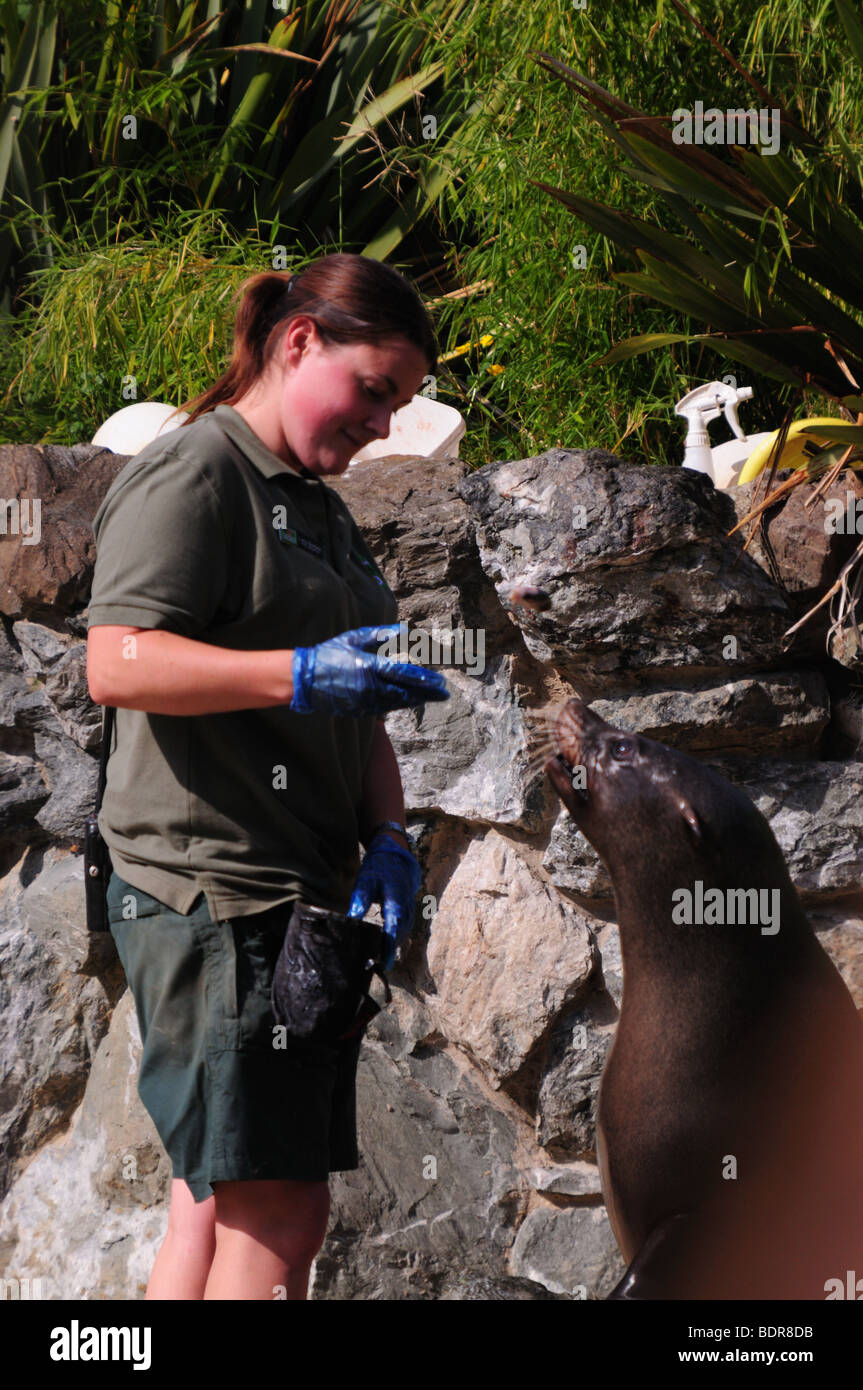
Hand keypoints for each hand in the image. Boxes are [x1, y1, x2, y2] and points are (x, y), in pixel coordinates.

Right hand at [290, 625, 449, 716]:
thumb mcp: (354, 638)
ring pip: (397, 703)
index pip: (403, 675)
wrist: (304, 679)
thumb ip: (380, 635)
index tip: (439, 681)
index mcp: (368, 667)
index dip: (424, 680)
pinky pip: (384, 709)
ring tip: (431, 697)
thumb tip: (405, 630)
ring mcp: (364, 702)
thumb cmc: (330, 653)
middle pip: (406, 693)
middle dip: (427, 694)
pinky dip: (399, 704)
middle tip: (444, 694)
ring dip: (415, 700)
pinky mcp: (359, 711)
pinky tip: (409, 700)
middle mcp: (369, 688)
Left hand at [347, 832, 421, 968]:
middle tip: (375, 965)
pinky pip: (404, 928)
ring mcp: (409, 908)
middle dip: (389, 951)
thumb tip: (352, 918)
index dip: (388, 948)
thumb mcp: (365, 880)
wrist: (396, 855)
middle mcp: (406, 907)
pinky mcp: (408, 909)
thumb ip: (360, 899)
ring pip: (403, 932)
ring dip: (393, 946)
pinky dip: (396, 938)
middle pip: (399, 935)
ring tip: (379, 960)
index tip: (384, 964)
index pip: (393, 929)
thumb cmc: (378, 868)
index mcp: (396, 901)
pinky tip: (385, 946)